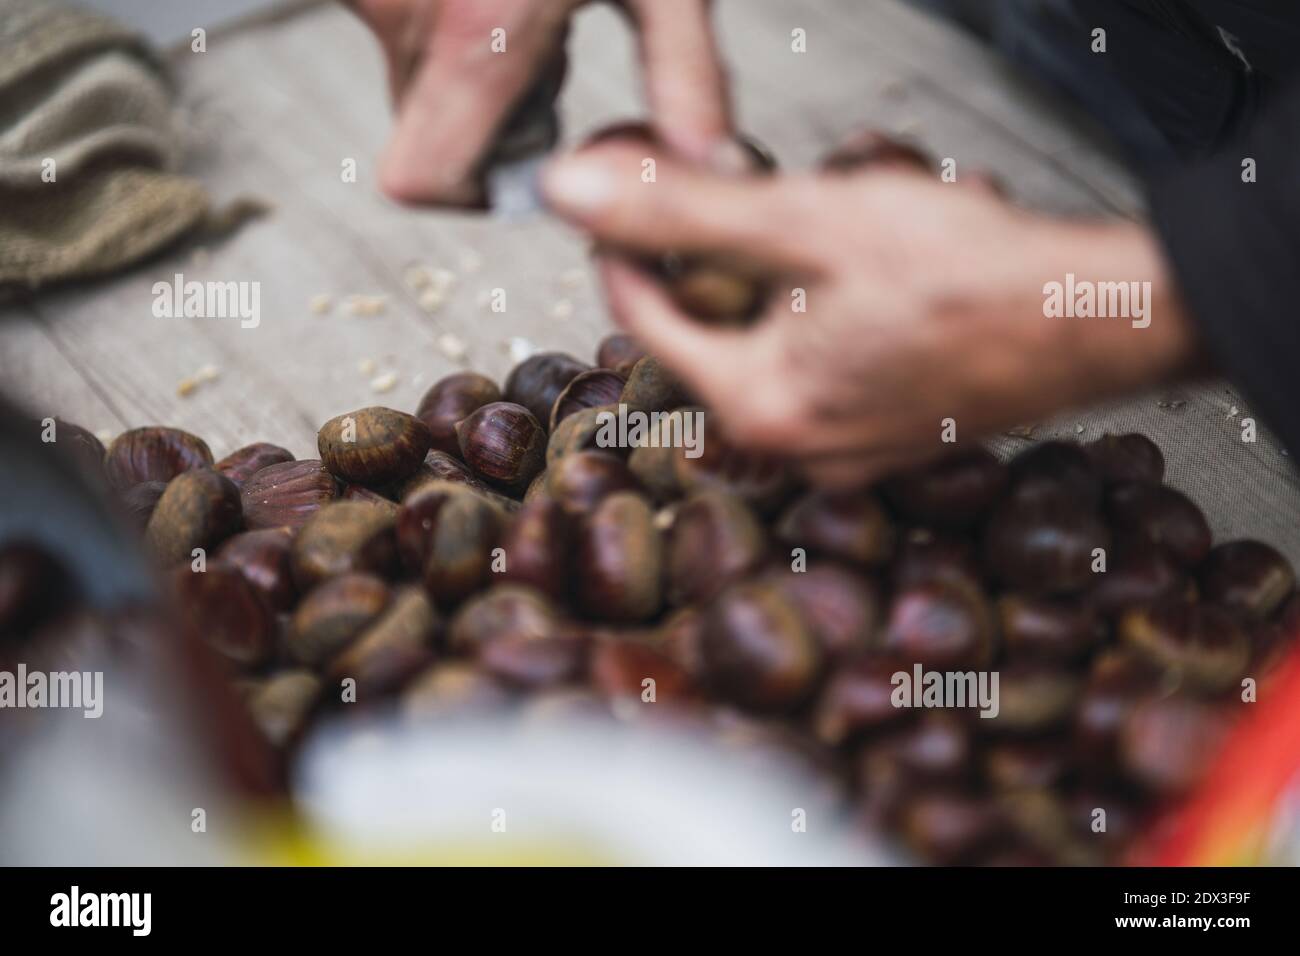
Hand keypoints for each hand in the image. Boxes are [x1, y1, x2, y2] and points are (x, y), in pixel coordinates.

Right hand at [347, 0, 732, 204]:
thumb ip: (685, 72)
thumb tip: (706, 164)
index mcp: (477, 28)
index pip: (421, 178)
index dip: (473, 195)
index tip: (532, 167)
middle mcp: (405, 9)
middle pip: (423, 138)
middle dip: (492, 134)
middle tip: (553, 78)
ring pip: (414, 84)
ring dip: (474, 79)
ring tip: (531, 14)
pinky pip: (403, 29)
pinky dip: (451, 31)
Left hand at [542, 141, 1203, 486]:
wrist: (1099, 319)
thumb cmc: (976, 276)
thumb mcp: (809, 221)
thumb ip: (685, 210)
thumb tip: (580, 195)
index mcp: (760, 404)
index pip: (645, 320)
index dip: (627, 247)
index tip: (627, 200)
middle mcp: (796, 446)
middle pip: (709, 338)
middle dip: (719, 262)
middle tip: (744, 204)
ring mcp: (846, 452)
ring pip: (771, 349)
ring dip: (781, 283)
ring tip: (829, 230)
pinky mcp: (889, 440)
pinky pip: (825, 371)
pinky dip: (830, 316)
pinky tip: (873, 276)